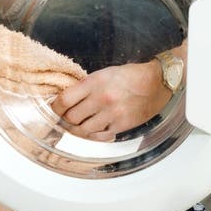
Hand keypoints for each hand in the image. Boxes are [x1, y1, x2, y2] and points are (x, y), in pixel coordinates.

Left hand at [50, 60, 170, 141]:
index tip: (56, 109)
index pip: (64, 101)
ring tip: (80, 124)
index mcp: (95, 82)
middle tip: (68, 117)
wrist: (155, 83)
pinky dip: (93, 135)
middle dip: (67, 119)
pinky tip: (94, 129)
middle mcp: (102, 99)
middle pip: (71, 118)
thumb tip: (66, 101)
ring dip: (78, 129)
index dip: (56, 108)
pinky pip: (99, 137)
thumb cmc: (129, 76)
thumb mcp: (104, 73)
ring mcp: (112, 114)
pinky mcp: (121, 126)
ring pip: (83, 131)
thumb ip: (85, 86)